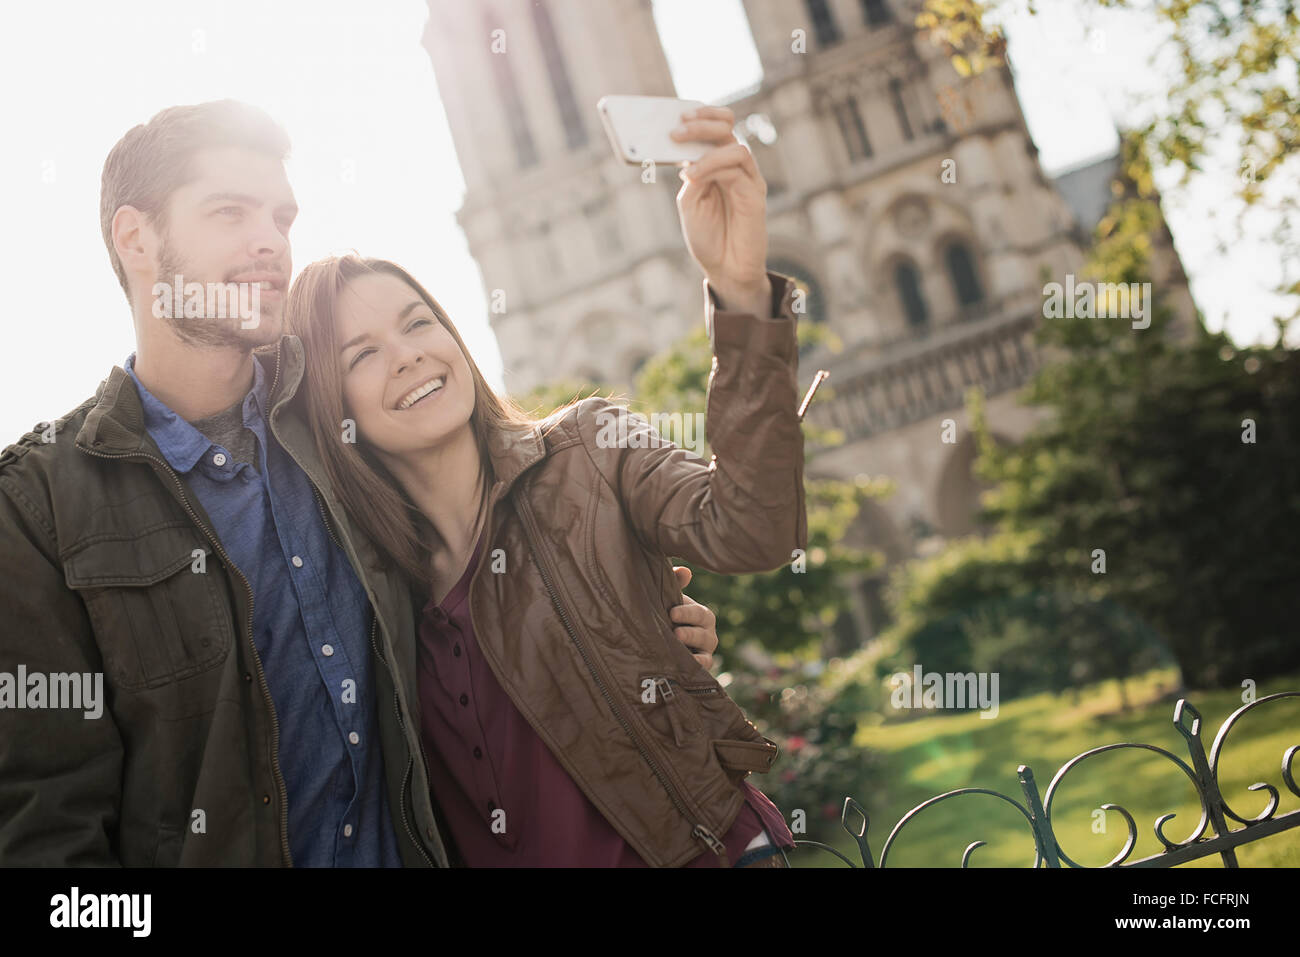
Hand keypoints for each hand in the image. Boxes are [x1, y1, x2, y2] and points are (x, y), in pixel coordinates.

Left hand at [669, 565, 718, 671]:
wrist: (657, 640)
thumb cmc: (665, 613)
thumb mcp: (668, 598)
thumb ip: (674, 583)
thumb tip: (684, 571)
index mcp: (701, 615)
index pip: (699, 613)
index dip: (687, 613)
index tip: (672, 613)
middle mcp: (707, 633)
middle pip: (704, 634)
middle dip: (690, 633)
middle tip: (675, 632)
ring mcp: (705, 652)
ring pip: (706, 652)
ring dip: (693, 651)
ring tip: (678, 648)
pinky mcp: (700, 667)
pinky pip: (704, 668)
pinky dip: (698, 667)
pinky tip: (685, 665)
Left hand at [673, 105, 769, 301]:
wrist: (725, 269)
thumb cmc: (707, 238)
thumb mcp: (689, 204)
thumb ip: (692, 178)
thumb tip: (690, 155)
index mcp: (715, 166)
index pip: (714, 130)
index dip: (700, 117)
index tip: (678, 114)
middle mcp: (732, 167)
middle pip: (726, 128)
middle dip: (703, 122)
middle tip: (678, 127)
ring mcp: (746, 178)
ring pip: (734, 145)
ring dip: (707, 147)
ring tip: (686, 163)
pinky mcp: (755, 193)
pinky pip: (739, 166)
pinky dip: (713, 165)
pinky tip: (694, 176)